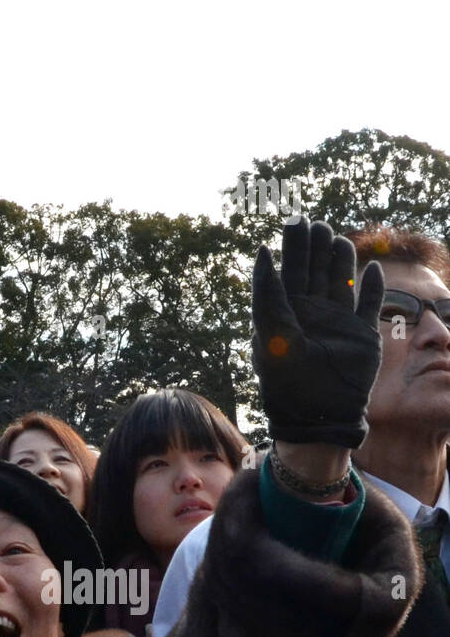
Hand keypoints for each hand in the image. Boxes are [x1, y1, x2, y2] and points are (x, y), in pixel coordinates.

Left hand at [251, 217, 383, 448]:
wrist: (317, 415)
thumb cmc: (287, 379)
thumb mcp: (272, 333)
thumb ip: (267, 294)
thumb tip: (263, 252)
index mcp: (288, 312)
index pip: (291, 271)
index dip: (293, 247)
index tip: (295, 221)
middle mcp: (313, 314)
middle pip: (316, 271)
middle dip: (316, 248)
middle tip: (315, 223)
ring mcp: (339, 323)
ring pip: (341, 282)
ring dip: (341, 260)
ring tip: (336, 238)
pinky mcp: (363, 336)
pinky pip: (370, 306)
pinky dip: (373, 288)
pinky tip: (372, 269)